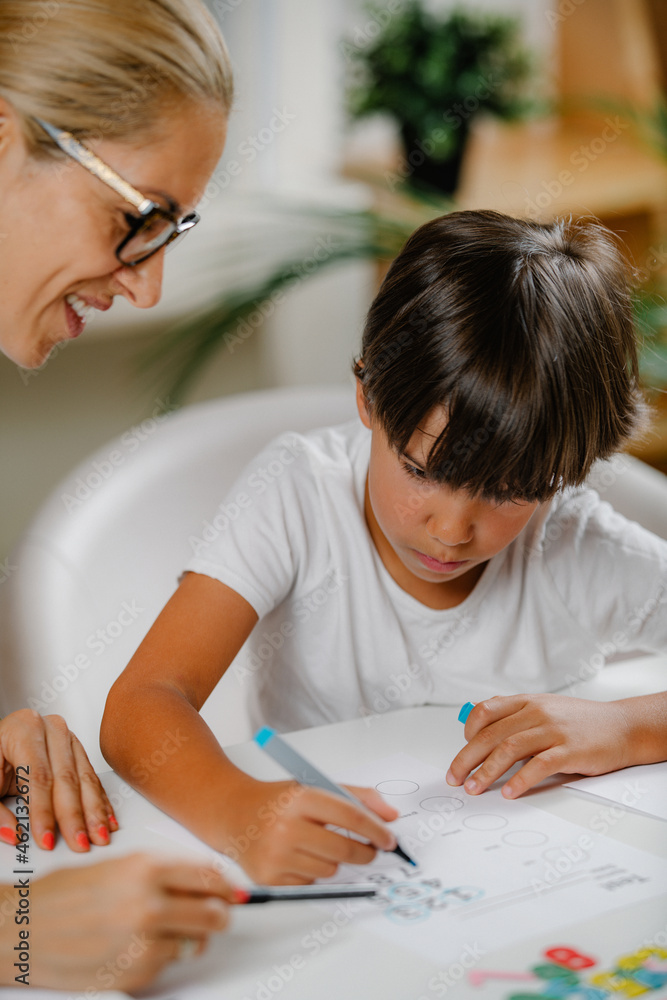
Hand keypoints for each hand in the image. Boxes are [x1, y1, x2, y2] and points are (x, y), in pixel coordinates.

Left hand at [0, 710, 116, 851]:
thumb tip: (13, 834)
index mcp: (23, 729)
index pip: (38, 776)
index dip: (43, 811)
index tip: (46, 839)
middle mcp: (50, 729)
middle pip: (66, 777)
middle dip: (74, 815)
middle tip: (79, 842)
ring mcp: (67, 738)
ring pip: (85, 778)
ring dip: (94, 811)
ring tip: (98, 836)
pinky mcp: (76, 749)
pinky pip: (91, 777)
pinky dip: (99, 801)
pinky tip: (106, 819)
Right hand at [23, 853, 233, 990]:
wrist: (23, 931)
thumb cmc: (64, 895)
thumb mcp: (118, 866)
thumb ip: (163, 873)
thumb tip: (204, 882)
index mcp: (147, 868)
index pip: (211, 878)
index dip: (227, 887)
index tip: (234, 893)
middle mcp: (149, 903)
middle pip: (215, 915)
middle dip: (218, 916)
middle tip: (213, 915)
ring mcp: (143, 942)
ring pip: (194, 943)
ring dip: (188, 938)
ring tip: (161, 930)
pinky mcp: (135, 974)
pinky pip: (167, 965)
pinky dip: (159, 958)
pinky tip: (133, 946)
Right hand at [222, 779, 398, 883]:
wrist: (233, 813)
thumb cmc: (278, 801)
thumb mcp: (314, 786)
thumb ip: (356, 797)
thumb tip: (391, 816)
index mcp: (301, 798)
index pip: (351, 816)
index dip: (376, 830)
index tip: (390, 839)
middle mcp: (286, 827)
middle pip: (344, 848)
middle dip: (364, 852)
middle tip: (371, 850)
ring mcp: (276, 855)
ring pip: (330, 869)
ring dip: (334, 861)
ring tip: (318, 845)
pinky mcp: (269, 878)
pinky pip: (311, 882)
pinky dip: (313, 872)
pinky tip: (299, 856)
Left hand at [446, 694, 632, 798]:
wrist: (622, 726)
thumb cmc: (581, 722)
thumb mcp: (545, 709)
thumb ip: (517, 717)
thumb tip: (482, 732)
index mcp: (527, 702)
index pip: (486, 710)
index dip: (469, 731)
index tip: (464, 750)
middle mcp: (537, 712)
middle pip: (491, 734)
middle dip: (467, 758)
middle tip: (455, 778)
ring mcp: (553, 730)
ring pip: (509, 748)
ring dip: (487, 771)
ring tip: (474, 788)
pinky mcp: (570, 750)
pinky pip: (539, 765)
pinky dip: (521, 779)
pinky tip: (510, 792)